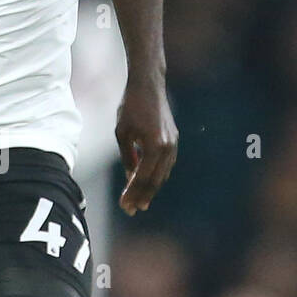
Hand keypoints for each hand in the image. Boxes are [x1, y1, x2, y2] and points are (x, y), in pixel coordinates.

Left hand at [115, 78, 177, 214]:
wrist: (149, 86)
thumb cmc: (131, 107)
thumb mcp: (122, 133)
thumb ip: (127, 158)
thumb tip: (130, 179)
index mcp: (153, 146)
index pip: (141, 177)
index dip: (132, 194)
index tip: (124, 206)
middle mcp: (167, 147)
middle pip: (155, 180)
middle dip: (142, 196)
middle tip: (131, 210)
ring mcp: (173, 144)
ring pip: (162, 174)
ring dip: (150, 188)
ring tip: (140, 201)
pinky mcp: (174, 140)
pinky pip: (166, 164)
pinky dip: (156, 175)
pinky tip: (147, 183)